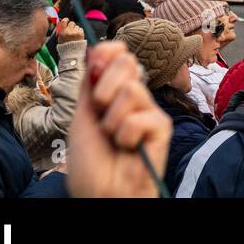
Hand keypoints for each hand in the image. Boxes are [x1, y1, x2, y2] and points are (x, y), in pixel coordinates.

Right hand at [56, 19, 85, 43]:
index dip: (65, 20)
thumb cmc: (65, 46)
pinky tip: (77, 36)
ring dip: (75, 29)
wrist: (72, 53)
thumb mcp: (59, 38)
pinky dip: (79, 31)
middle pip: (71, 23)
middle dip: (71, 26)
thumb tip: (61, 22)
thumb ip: (60, 30)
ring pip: (76, 26)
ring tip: (74, 35)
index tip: (66, 20)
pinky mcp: (81, 34)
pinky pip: (80, 29)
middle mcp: (69, 31)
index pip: (64, 21)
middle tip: (71, 30)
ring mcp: (75, 32)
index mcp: (62, 32)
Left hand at [67, 42, 170, 197]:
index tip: (97, 62)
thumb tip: (96, 49)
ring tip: (112, 137)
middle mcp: (133, 97)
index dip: (108, 52)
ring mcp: (149, 110)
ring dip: (112, 118)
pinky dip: (124, 134)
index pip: (118, 55)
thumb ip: (90, 83)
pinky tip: (127, 147)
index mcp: (113, 91)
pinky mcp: (161, 126)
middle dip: (105, 87)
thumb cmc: (91, 163)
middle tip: (100, 112)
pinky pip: (139, 115)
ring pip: (132, 89)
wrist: (100, 194)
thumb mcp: (82, 116)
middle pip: (127, 62)